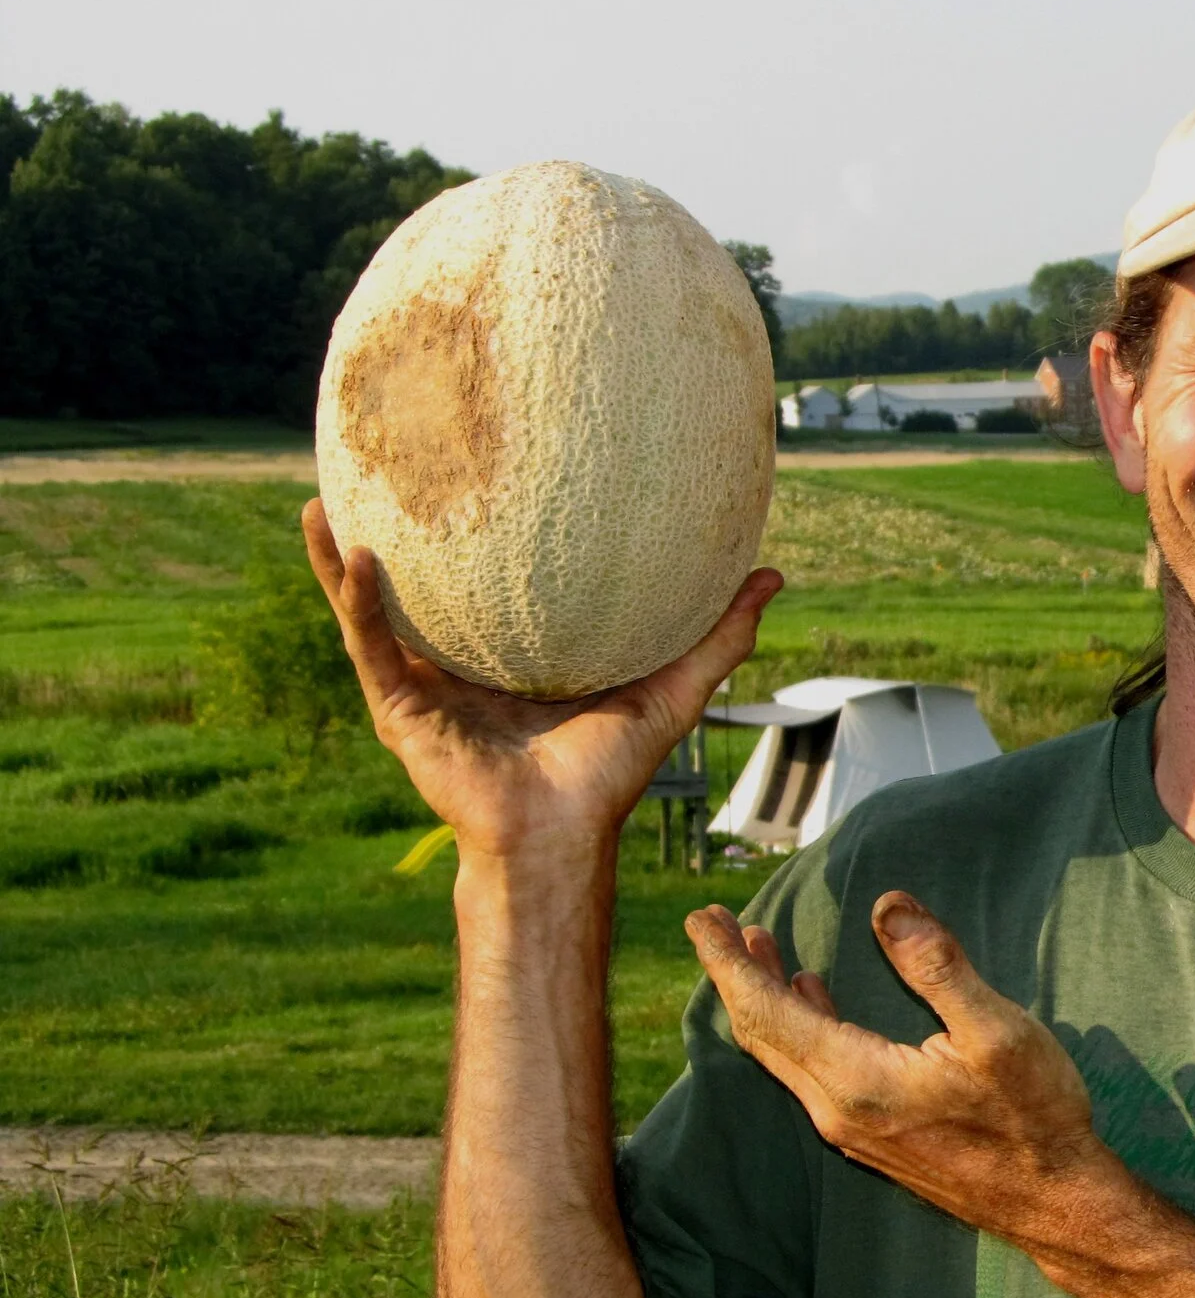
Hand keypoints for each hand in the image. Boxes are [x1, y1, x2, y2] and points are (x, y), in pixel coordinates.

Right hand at [304, 500, 779, 862]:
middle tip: (383, 465)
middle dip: (393, 533)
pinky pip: (370, 643)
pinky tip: (354, 550)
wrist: (562, 832)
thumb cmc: (610, 773)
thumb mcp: (672, 690)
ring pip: (371, 608)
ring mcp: (423, 687)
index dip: (483, 533)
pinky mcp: (399, 709)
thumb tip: (771, 573)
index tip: (484, 466)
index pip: (491, 584)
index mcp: (511, 657)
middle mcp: (459, 666)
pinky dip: (358, 600)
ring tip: (320, 498)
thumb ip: (719, 635)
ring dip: (340, 555)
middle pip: (418, 588)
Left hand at [684, 893, 1112, 1244]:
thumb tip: (887, 906)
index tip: (703, 918)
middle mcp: (839, 1109)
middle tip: (716, 921)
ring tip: (756, 947)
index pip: (765, 1012)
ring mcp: (853, 1127)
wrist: (1054, 1202)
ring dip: (765, 997)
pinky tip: (813, 994)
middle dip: (733, 973)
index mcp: (856, 1081)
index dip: (727, 961)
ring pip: (784, 1054)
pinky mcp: (873, 1134)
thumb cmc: (1034, 1119)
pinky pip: (810, 1070)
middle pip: (762, 1034)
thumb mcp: (997, 1032)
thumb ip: (937, 966)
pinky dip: (798, 1024)